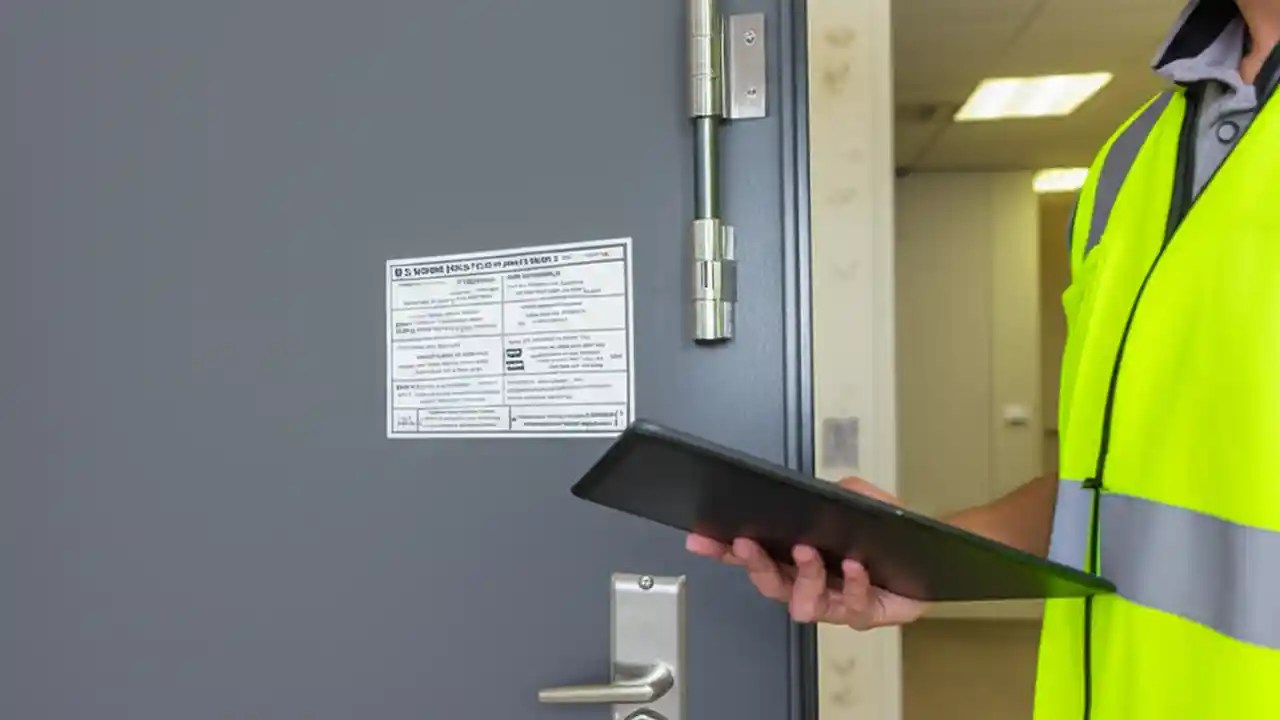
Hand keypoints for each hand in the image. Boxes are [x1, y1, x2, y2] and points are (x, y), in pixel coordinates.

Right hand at [685, 477, 927, 628]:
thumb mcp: (856, 498)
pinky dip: (852, 584)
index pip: (752, 556)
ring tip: (807, 552)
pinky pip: (852, 607)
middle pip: (768, 584)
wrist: (932, 553)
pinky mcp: (865, 614)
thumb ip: (834, 491)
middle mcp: (810, 585)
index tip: (702, 539)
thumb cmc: (886, 530)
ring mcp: (835, 604)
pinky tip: (855, 565)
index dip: (722, 550)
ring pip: (802, 603)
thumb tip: (811, 491)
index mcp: (796, 558)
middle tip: (746, 543)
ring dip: (802, 576)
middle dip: (754, 564)